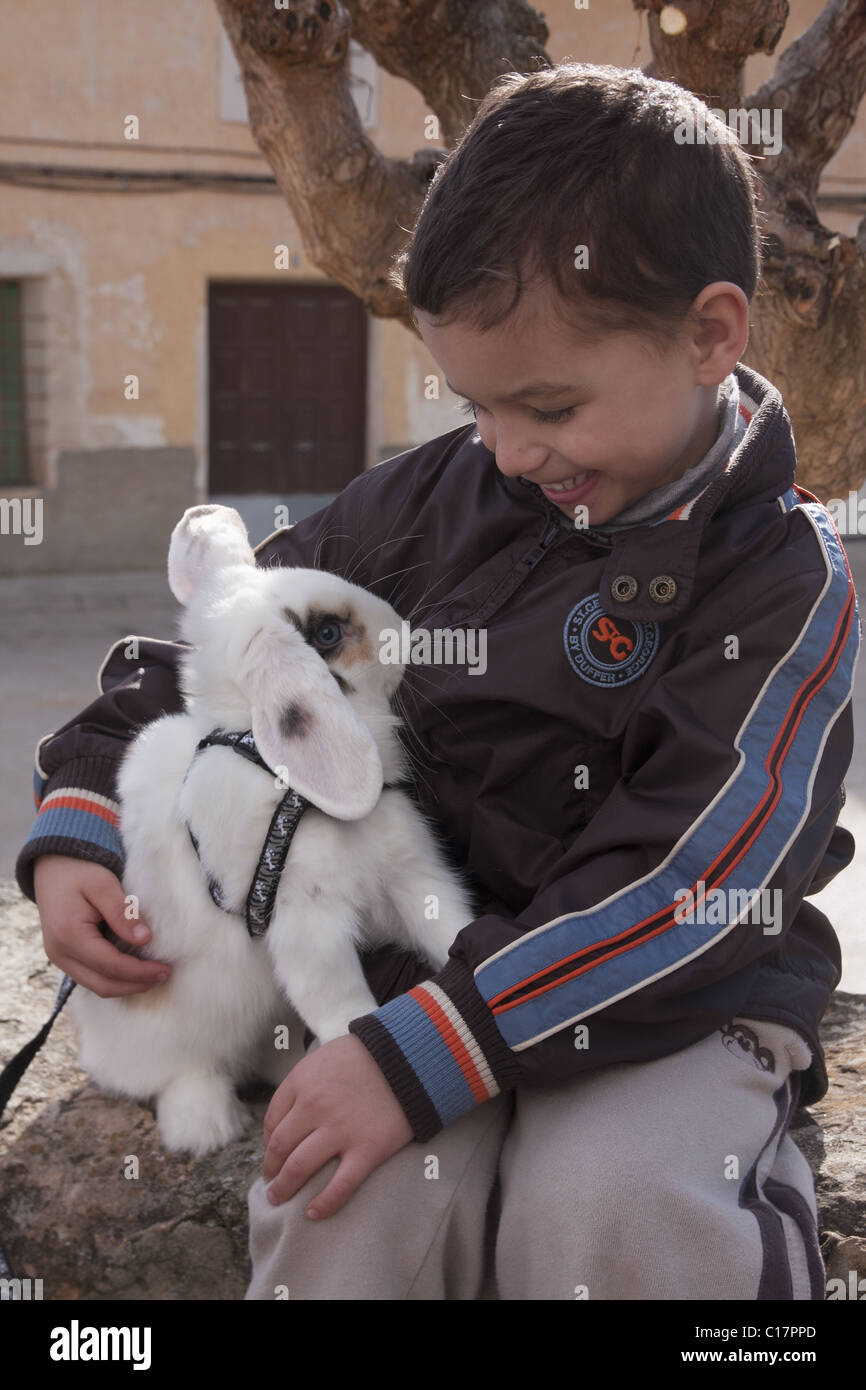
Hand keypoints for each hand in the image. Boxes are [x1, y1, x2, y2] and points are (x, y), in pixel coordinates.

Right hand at [33, 854, 171, 995]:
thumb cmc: (80, 871)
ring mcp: (59, 958)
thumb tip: (144, 939)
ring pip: (96, 986)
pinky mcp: (64, 957)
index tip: (165, 969)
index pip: (110, 965)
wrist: (52, 867)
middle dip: (136, 985)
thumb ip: (122, 913)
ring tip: (153, 976)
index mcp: (69, 935)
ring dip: (126, 986)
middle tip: (164, 976)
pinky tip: (134, 970)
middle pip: (103, 985)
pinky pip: (91, 977)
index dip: (140, 972)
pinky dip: (114, 978)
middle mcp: (59, 953)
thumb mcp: (103, 884)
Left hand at [261, 1033, 413, 1217]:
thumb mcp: (325, 1057)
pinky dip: (323, 1204)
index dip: (268, 1143)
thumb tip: (289, 1114)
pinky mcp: (367, 1149)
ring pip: (299, 1168)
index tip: (273, 1154)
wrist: (410, 1056)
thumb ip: (303, 1082)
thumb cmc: (367, 1055)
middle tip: (271, 1182)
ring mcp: (340, 1130)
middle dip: (271, 1169)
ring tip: (279, 1199)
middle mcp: (315, 1107)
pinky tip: (313, 1213)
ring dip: (284, 1188)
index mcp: (303, 1082)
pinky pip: (339, 1186)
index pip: (272, 1121)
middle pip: (280, 1148)